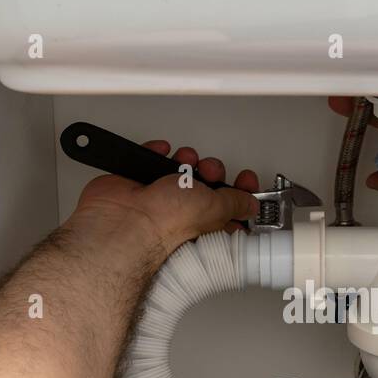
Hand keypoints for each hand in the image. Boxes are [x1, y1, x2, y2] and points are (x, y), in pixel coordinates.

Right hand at [71, 141, 259, 255]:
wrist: (126, 217)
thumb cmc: (165, 223)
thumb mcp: (216, 208)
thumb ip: (236, 203)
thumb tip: (251, 205)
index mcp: (205, 225)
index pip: (230, 210)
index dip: (241, 193)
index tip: (247, 181)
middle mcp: (182, 213)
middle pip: (206, 185)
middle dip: (212, 171)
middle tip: (210, 171)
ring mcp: (159, 198)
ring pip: (180, 170)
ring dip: (186, 159)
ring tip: (184, 161)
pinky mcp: (137, 183)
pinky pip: (151, 159)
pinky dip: (157, 152)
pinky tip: (161, 153)